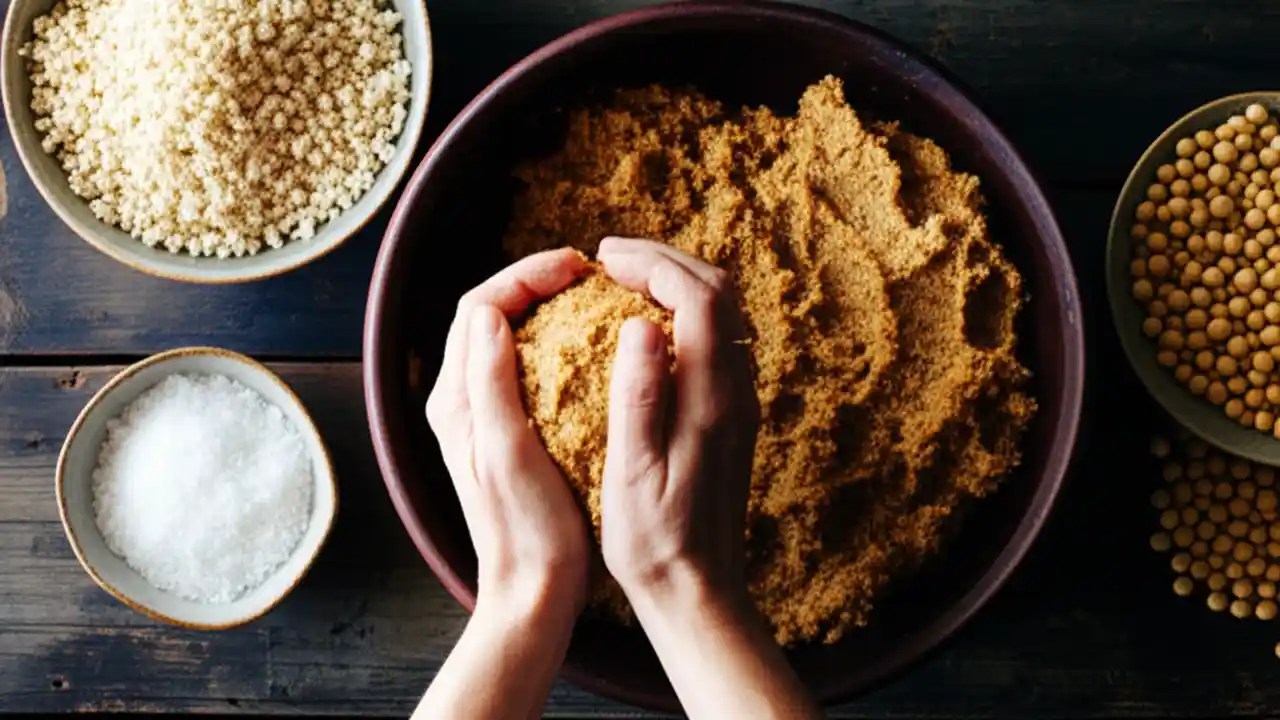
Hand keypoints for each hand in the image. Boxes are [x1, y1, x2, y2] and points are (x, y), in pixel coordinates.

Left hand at [425, 248, 590, 618]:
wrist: (533, 592)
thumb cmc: (528, 529)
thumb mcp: (508, 452)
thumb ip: (490, 382)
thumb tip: (487, 311)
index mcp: (456, 400)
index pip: (478, 306)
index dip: (524, 274)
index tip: (575, 267)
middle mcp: (463, 401)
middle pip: (491, 314)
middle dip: (536, 282)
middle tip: (588, 274)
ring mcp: (486, 416)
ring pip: (510, 338)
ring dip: (546, 309)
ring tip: (594, 298)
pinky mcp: (511, 432)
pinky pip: (529, 366)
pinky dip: (557, 343)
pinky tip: (595, 348)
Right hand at [596, 236, 758, 602]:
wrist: (700, 589)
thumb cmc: (654, 540)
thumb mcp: (631, 472)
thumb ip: (638, 395)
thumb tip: (640, 324)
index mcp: (711, 398)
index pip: (697, 297)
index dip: (652, 264)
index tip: (603, 259)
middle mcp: (737, 391)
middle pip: (718, 291)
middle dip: (665, 260)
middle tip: (610, 258)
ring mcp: (739, 401)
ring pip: (723, 311)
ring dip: (677, 282)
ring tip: (623, 281)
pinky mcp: (732, 415)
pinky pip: (717, 338)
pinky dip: (683, 312)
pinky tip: (644, 327)